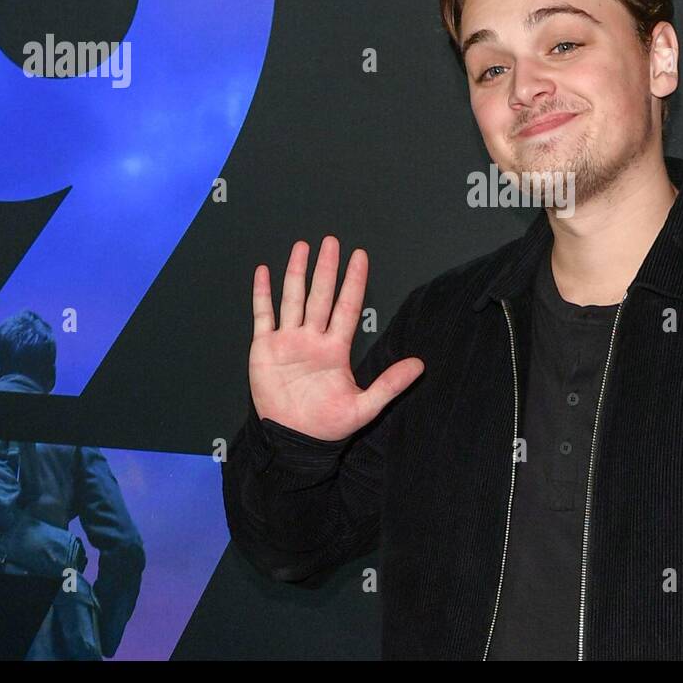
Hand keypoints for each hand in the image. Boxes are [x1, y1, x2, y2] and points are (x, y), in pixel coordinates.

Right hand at [249, 237, 424, 440]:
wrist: (293, 440)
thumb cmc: (327, 426)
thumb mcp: (364, 406)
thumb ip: (390, 384)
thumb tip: (419, 365)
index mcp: (335, 349)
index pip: (347, 306)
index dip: (354, 281)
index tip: (360, 257)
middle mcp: (312, 339)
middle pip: (320, 295)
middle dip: (326, 268)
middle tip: (331, 242)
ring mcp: (288, 341)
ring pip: (293, 298)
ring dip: (296, 273)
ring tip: (302, 247)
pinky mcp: (265, 348)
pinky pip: (264, 315)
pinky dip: (263, 294)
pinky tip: (264, 272)